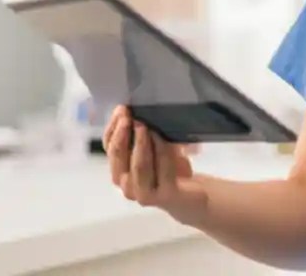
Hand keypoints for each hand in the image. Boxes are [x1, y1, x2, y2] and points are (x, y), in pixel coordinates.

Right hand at [105, 106, 207, 224]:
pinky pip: (162, 171)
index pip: (109, 147)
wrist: (196, 194)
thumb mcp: (155, 147)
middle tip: (129, 115)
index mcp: (120, 170)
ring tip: (143, 126)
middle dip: (122, 134)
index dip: (113, 127)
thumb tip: (136, 110)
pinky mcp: (164, 196)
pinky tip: (162, 139)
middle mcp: (126, 184)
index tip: (121, 108)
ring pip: (137, 166)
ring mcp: (143, 193)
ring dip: (140, 143)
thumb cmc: (172, 168)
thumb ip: (142, 134)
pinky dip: (161, 152)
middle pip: (118, 157)